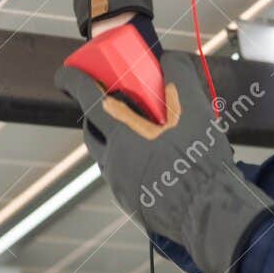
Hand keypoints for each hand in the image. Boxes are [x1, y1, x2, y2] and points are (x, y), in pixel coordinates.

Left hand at [55, 52, 273, 272]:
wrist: (210, 214)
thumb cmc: (201, 162)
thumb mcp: (196, 110)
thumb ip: (180, 76)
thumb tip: (169, 58)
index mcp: (122, 137)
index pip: (88, 100)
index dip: (73, 81)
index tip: (63, 73)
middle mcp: (114, 163)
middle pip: (93, 132)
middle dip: (97, 114)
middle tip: (115, 102)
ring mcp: (122, 187)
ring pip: (110, 156)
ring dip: (118, 140)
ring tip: (147, 133)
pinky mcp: (134, 205)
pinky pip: (125, 178)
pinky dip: (134, 163)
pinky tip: (160, 162)